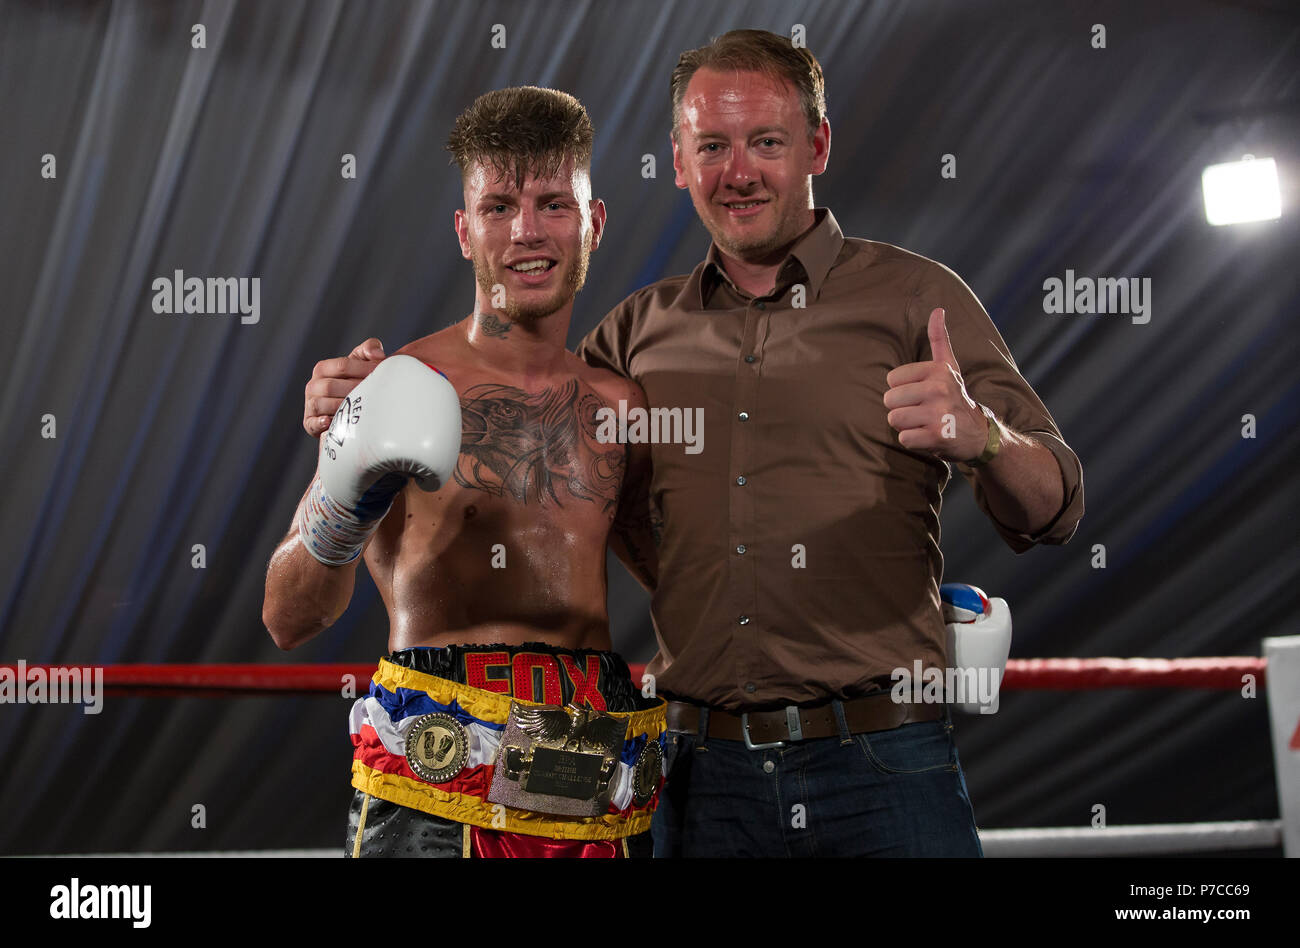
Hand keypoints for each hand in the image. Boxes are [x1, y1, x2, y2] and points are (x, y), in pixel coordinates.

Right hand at [303, 338, 385, 436]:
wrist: (350, 408)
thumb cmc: (356, 381)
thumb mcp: (361, 362)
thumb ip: (369, 349)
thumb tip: (378, 355)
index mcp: (323, 369)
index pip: (342, 366)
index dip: (362, 369)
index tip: (380, 373)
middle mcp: (313, 386)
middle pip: (331, 386)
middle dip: (355, 389)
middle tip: (375, 394)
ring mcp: (310, 404)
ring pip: (322, 404)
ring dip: (342, 407)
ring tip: (361, 409)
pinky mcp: (310, 423)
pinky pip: (312, 423)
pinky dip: (320, 423)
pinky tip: (331, 422)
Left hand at [883, 308, 987, 461]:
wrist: (979, 434)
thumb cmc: (955, 397)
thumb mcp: (949, 366)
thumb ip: (939, 338)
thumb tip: (938, 309)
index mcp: (937, 370)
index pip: (891, 380)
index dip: (902, 390)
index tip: (922, 394)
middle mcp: (938, 389)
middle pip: (889, 400)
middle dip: (901, 409)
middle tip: (922, 411)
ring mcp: (939, 414)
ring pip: (894, 419)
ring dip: (906, 425)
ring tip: (925, 423)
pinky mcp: (938, 436)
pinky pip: (904, 439)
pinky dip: (913, 441)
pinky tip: (928, 436)